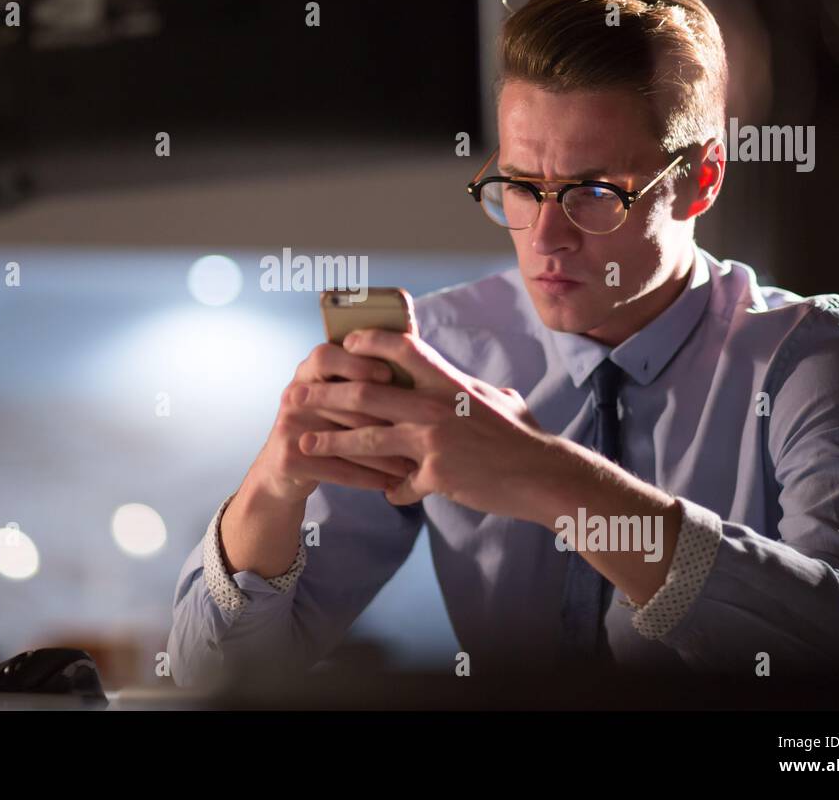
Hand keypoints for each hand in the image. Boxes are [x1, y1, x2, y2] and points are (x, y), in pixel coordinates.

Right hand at [244, 341, 418, 504]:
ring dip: (382, 456)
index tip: (388, 374)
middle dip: (381, 417)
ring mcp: (287, 427)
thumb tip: (409, 336)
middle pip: (339, 401)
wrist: (284, 469)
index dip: (356, 363)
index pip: (326, 356)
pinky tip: (390, 483)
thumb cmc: (327, 423)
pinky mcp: (287, 460)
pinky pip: (337, 469)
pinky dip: (367, 478)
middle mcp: (293, 395)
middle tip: (416, 428)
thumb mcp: (335, 394)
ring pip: (344, 440)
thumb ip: (362, 371)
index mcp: (307, 372)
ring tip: (410, 465)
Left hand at [293, 329, 562, 517]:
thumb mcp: (499, 399)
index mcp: (448, 382)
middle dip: (324, 395)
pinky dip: (394, 491)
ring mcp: (432, 440)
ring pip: (367, 439)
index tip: (343, 344)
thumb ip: (473, 389)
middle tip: (295, 396)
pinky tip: (385, 496)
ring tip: (303, 445)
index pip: (402, 348)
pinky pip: (401, 484)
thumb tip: (469, 384)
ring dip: (330, 442)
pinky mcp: (436, 474)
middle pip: (365, 393)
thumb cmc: (525, 437)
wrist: (543, 476)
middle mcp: (434, 406)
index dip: (369, 342)